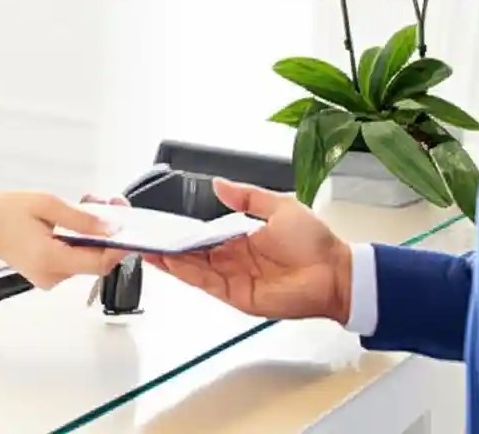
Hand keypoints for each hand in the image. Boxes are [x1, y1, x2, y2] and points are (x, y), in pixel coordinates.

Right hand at [0, 192, 130, 289]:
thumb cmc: (3, 213)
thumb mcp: (48, 205)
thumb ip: (82, 219)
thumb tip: (109, 227)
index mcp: (51, 260)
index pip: (100, 263)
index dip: (119, 248)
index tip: (130, 231)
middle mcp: (51, 275)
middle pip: (95, 260)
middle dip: (107, 233)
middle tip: (111, 206)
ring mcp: (49, 276)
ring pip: (86, 258)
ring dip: (94, 233)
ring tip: (90, 206)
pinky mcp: (48, 271)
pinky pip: (74, 258)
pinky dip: (81, 239)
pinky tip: (76, 220)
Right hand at [143, 178, 352, 323]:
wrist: (336, 272)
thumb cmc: (316, 243)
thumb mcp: (278, 206)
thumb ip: (246, 196)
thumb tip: (218, 183)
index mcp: (242, 240)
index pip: (203, 236)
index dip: (182, 230)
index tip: (161, 222)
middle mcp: (234, 261)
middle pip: (192, 254)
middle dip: (168, 245)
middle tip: (142, 235)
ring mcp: (234, 280)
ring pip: (193, 269)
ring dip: (170, 259)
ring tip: (146, 246)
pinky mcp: (238, 296)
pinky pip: (206, 283)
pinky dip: (186, 273)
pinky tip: (170, 261)